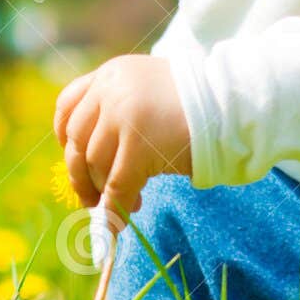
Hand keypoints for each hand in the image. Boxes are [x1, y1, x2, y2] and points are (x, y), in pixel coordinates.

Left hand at [53, 54, 192, 220]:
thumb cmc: (199, 104)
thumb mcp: (151, 91)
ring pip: (95, 165)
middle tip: (92, 199)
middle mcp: (111, 89)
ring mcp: (123, 115)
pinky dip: (114, 211)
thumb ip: (120, 109)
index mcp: (112, 73)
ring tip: (124, 207)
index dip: (65, 136)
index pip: (69, 103)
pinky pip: (117, 186)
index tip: (73, 157)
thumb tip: (92, 161)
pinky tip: (118, 225)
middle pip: (78, 140)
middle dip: (81, 175)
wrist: (234, 105)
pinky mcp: (139, 145)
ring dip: (102, 193)